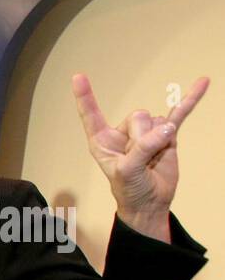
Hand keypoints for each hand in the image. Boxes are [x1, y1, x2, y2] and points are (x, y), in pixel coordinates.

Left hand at [72, 73, 208, 240]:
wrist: (150, 202)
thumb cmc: (130, 189)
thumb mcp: (127, 172)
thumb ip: (142, 149)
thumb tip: (167, 129)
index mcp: (103, 140)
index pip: (92, 115)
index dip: (85, 97)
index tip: (78, 77)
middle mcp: (123, 132)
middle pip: (138, 117)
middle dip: (143, 138)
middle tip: (142, 160)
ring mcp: (146, 132)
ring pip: (157, 121)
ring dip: (159, 140)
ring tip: (153, 159)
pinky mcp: (166, 135)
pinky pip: (178, 114)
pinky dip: (189, 100)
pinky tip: (202, 83)